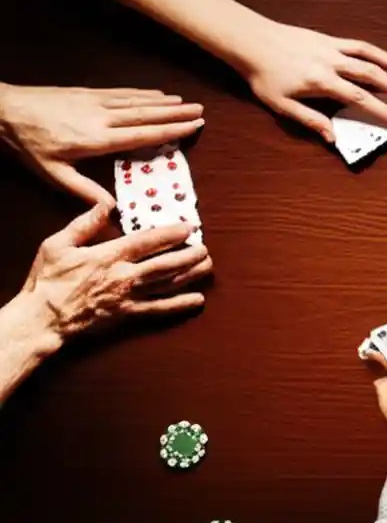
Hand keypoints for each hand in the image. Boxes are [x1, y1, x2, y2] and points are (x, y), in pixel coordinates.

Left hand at [0, 84, 203, 204]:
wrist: (5, 109)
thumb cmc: (28, 144)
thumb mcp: (52, 173)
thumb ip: (84, 190)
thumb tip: (112, 208)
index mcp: (97, 140)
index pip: (142, 136)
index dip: (170, 131)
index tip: (193, 127)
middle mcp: (102, 118)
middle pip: (146, 115)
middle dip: (175, 114)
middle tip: (200, 112)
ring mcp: (96, 102)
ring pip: (137, 102)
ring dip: (164, 102)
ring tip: (186, 102)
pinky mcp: (88, 93)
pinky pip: (122, 93)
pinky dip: (142, 93)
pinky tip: (156, 94)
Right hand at [22, 204, 211, 340]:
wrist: (43, 318)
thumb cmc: (48, 280)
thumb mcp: (57, 244)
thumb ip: (83, 224)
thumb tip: (103, 204)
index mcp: (109, 256)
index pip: (147, 241)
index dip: (171, 233)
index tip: (188, 227)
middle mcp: (125, 275)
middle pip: (165, 263)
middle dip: (189, 255)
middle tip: (205, 248)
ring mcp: (129, 296)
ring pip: (168, 284)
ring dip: (191, 274)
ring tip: (208, 266)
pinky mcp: (128, 314)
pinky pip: (159, 309)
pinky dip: (180, 304)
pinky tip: (198, 300)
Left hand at [232, 21, 386, 142]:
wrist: (251, 40)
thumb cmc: (263, 75)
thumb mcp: (281, 104)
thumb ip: (309, 120)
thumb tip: (332, 137)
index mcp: (321, 82)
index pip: (358, 98)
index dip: (380, 110)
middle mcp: (332, 63)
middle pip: (371, 76)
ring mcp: (332, 48)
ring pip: (369, 57)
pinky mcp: (330, 40)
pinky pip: (359, 44)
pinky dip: (377, 51)